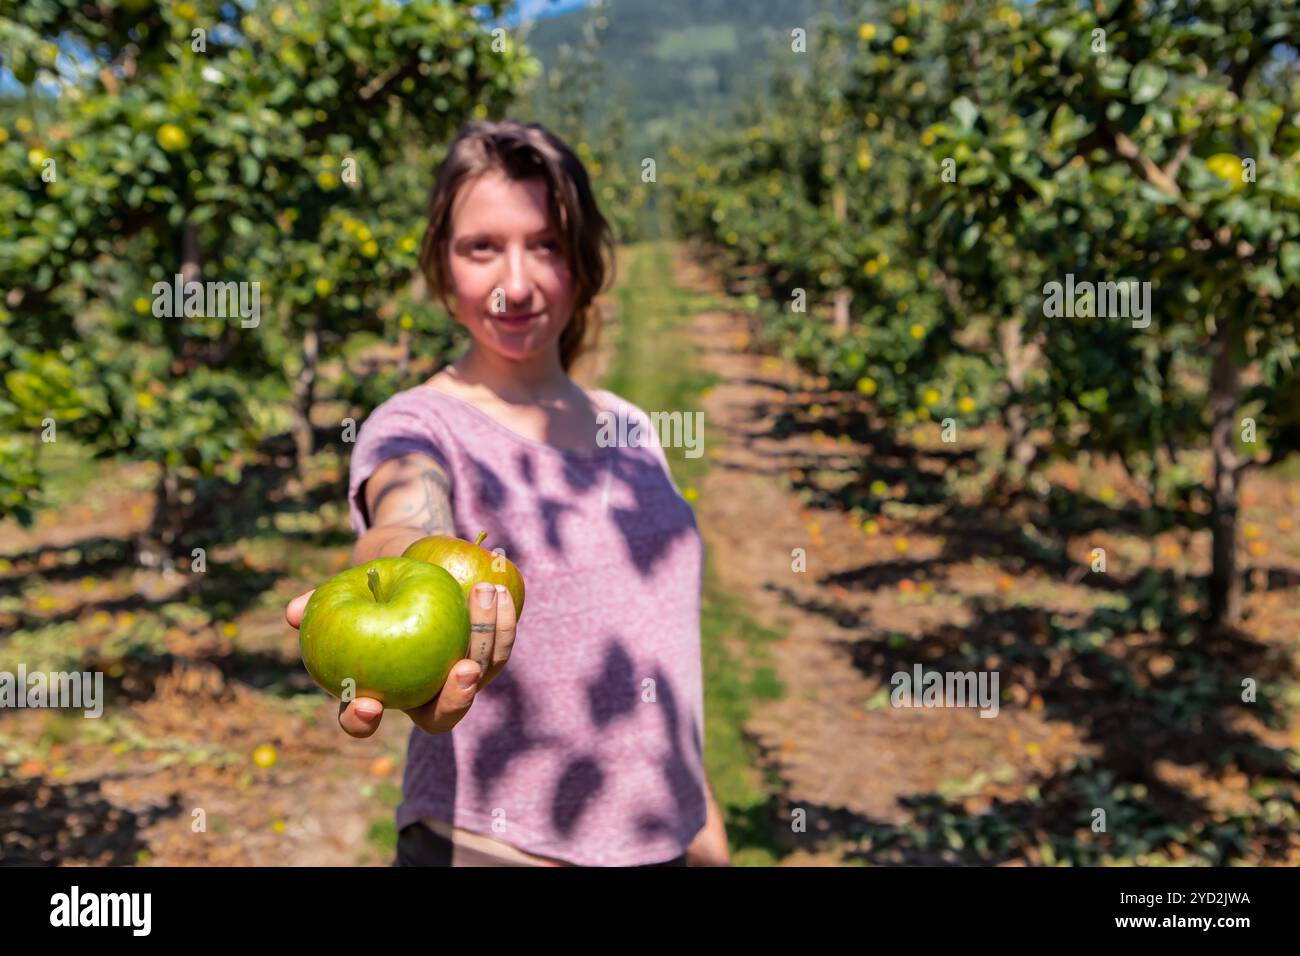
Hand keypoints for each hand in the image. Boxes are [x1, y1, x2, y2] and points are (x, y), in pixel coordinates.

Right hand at [285, 581, 517, 737]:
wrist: (413, 568)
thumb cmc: (373, 587)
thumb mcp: (345, 591)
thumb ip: (320, 602)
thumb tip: (292, 613)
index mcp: (379, 692)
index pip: (363, 721)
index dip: (361, 721)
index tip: (367, 703)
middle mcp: (424, 694)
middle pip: (441, 717)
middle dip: (455, 701)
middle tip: (462, 671)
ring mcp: (459, 678)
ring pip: (480, 676)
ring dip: (486, 642)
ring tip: (482, 599)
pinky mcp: (487, 653)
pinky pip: (498, 645)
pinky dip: (501, 620)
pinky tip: (499, 591)